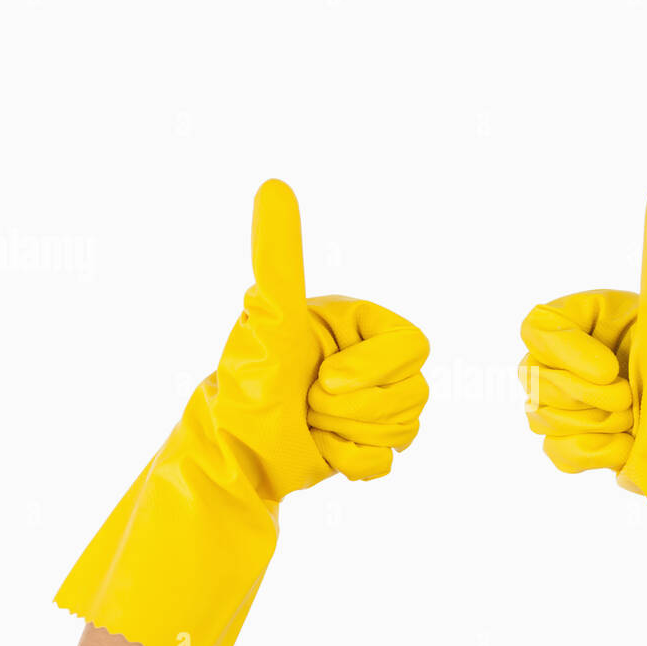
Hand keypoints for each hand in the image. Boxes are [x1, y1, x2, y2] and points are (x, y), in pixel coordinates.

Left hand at [56, 180, 429, 645]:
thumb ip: (277, 255)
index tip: (326, 375)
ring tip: (311, 423)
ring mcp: (372, 402)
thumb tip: (272, 184)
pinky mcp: (367, 443)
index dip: (373, 370)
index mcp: (360, 324)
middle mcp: (371, 359)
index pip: (413, 347)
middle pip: (414, 390)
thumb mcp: (266, 315)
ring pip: (406, 426)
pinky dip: (350, 462)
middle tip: (309, 402)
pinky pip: (388, 460)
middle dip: (353, 408)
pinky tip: (321, 450)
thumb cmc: (248, 382)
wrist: (233, 453)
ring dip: (349, 433)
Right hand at [519, 176, 646, 645]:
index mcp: (609, 314)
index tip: (611, 373)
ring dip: (588, 431)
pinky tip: (624, 454)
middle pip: (531, 371)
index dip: (564, 358)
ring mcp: (588, 393)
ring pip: (537, 412)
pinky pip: (549, 447)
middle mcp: (595, 347)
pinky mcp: (587, 435)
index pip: (536, 326)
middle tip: (630, 405)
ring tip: (632, 430)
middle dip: (581, 401)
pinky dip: (587, 458)